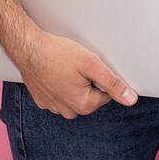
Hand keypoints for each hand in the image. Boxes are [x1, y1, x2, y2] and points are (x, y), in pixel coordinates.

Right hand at [11, 30, 138, 118]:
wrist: (27, 47)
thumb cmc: (57, 53)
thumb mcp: (91, 64)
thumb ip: (112, 82)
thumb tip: (131, 98)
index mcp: (83, 105)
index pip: (105, 94)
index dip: (99, 76)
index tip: (88, 66)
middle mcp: (68, 111)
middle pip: (89, 96)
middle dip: (86, 81)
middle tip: (76, 65)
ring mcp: (53, 107)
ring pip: (73, 95)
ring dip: (72, 83)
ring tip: (63, 67)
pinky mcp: (42, 100)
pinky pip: (58, 94)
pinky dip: (58, 84)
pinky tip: (53, 71)